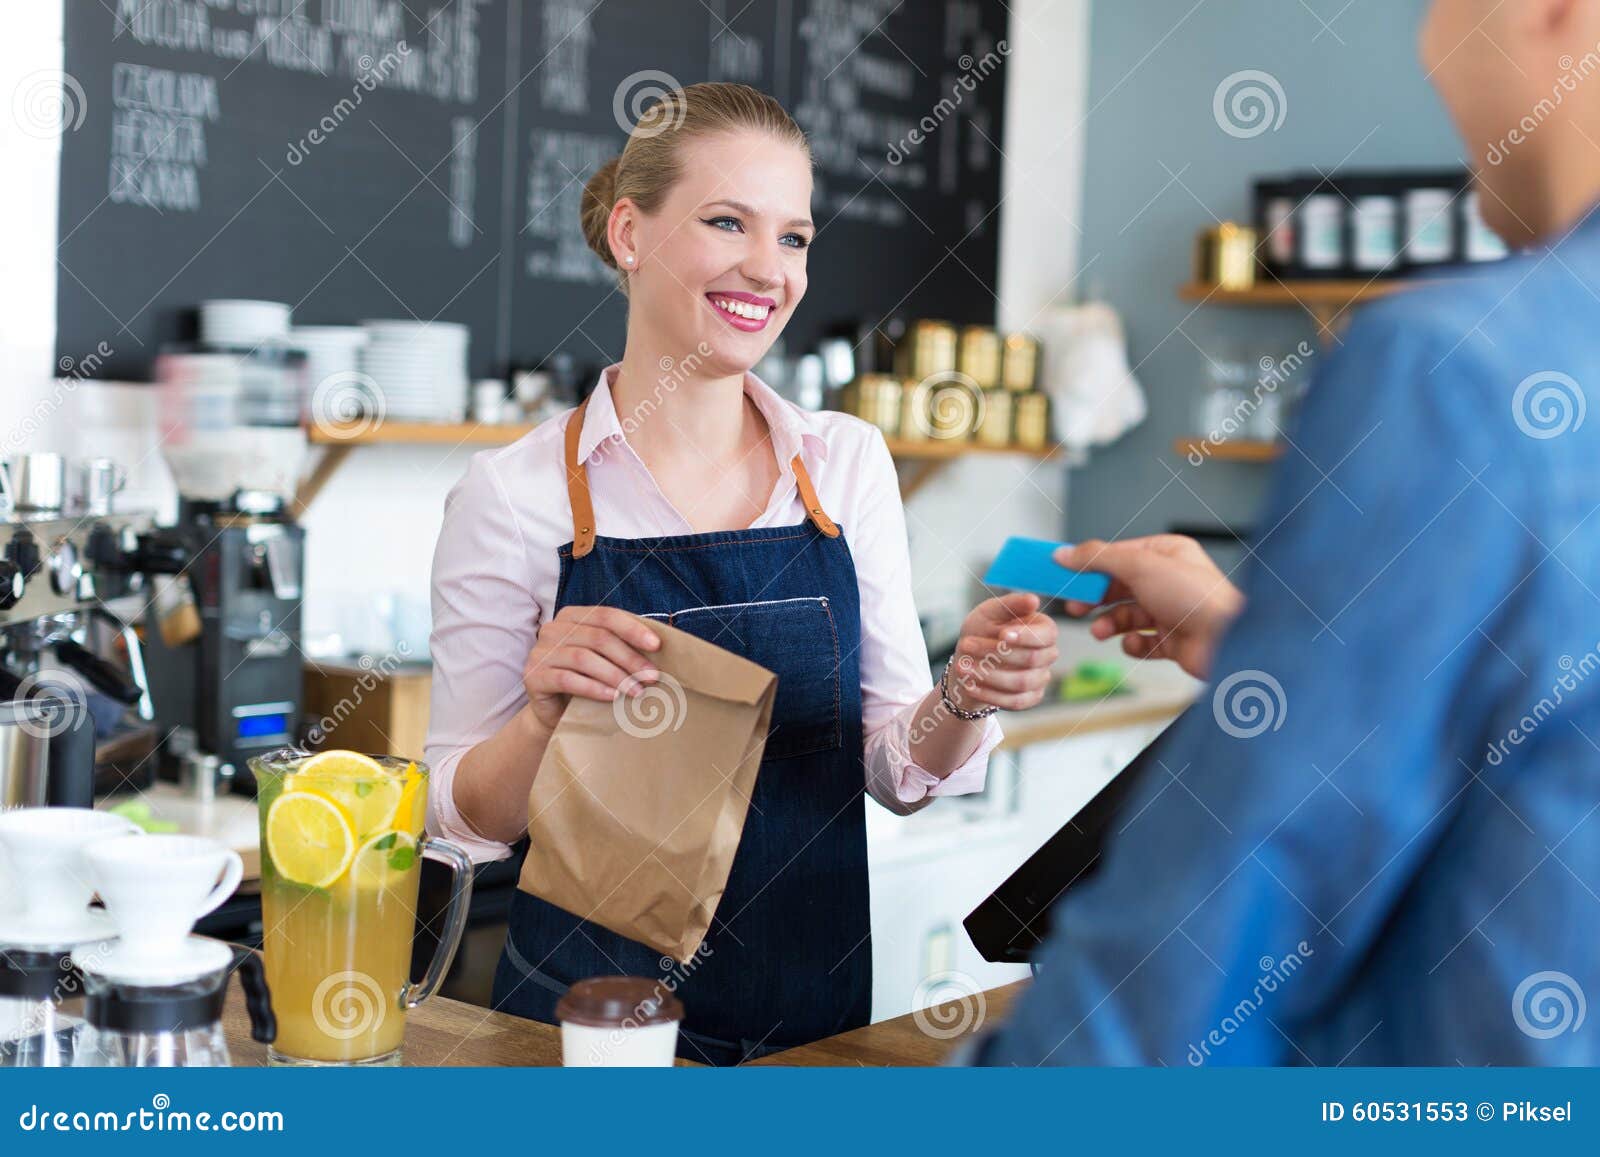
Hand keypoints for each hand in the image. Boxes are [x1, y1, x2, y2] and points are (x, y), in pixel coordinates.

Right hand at [522, 605, 662, 732]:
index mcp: (571, 616)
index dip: (633, 629)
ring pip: (584, 658)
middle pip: (598, 638)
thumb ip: (621, 646)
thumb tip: (658, 648)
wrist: (554, 712)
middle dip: (629, 658)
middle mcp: (553, 629)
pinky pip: (567, 679)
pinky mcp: (533, 675)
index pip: (606, 616)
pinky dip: (593, 688)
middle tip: (651, 676)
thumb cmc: (585, 680)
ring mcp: (540, 651)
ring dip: (615, 675)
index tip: (656, 646)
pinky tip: (613, 696)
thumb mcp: (603, 658)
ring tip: (637, 690)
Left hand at [948, 593, 1059, 712]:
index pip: (1047, 635)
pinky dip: (990, 694)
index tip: (1001, 634)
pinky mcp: (1029, 698)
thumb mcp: (990, 611)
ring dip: (989, 675)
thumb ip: (1011, 604)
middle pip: (1031, 659)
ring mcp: (1040, 678)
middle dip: (996, 653)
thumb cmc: (982, 629)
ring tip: (962, 667)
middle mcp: (1047, 655)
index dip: (1026, 636)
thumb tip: (1034, 600)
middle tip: (966, 644)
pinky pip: (1015, 702)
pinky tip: (969, 685)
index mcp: (1044, 630)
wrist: (969, 658)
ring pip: (1021, 682)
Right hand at [1055, 536, 1243, 679]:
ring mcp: (1171, 611)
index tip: (1062, 573)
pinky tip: (1133, 643)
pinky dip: (1132, 644)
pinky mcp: (1172, 639)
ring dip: (1109, 624)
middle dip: (1096, 599)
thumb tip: (1066, 554)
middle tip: (1075, 606)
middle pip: (1118, 587)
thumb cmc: (1196, 598)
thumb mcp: (1140, 565)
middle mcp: (1169, 580)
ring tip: (1101, 631)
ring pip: (1126, 615)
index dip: (1088, 566)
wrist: (1226, 642)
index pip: (1117, 555)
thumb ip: (1098, 558)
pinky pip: (1141, 642)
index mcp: (1166, 553)